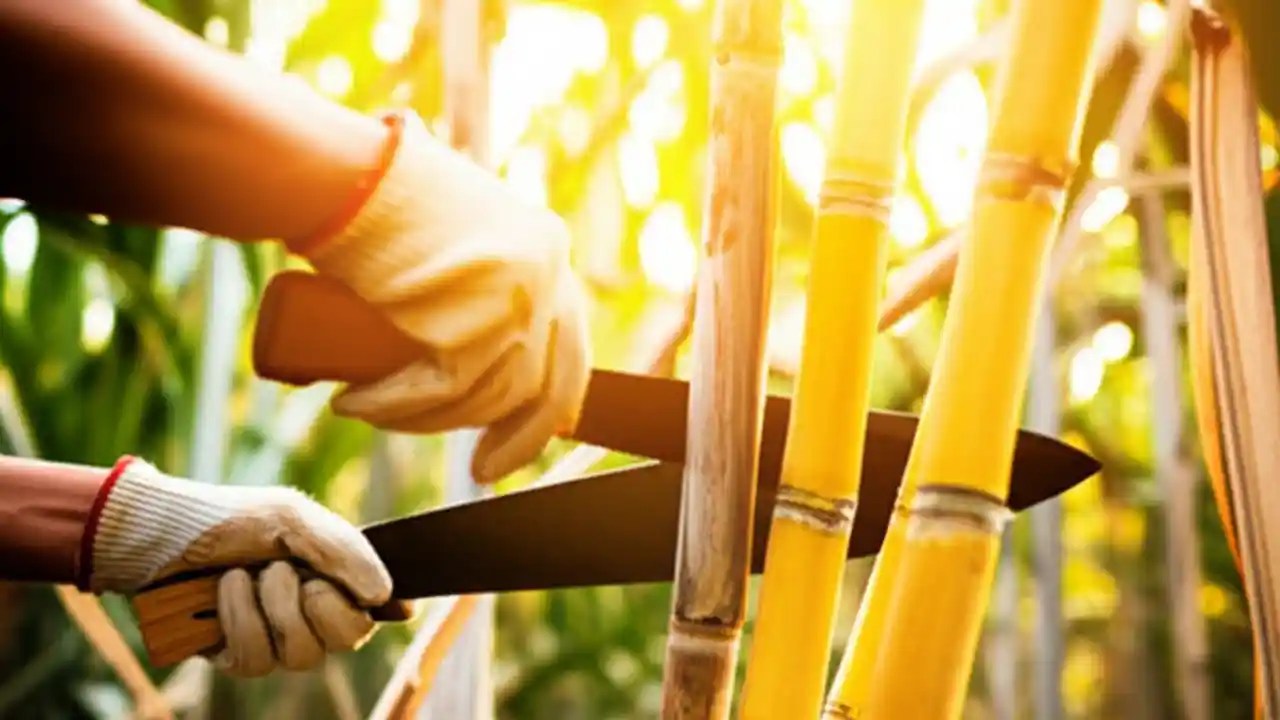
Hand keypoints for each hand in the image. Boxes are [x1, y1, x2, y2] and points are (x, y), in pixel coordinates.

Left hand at [81, 457, 391, 677]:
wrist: (164, 533)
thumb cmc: (232, 519)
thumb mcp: (294, 520)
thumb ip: (345, 552)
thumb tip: (383, 596)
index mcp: (335, 575)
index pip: (379, 606)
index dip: (384, 606)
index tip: (376, 597)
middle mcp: (312, 612)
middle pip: (349, 637)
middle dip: (322, 604)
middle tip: (292, 573)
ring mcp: (277, 639)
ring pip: (304, 655)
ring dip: (273, 608)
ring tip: (248, 575)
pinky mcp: (239, 658)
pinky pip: (258, 660)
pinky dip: (240, 619)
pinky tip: (224, 590)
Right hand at [293, 111, 591, 483]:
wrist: (339, 174)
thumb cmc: (376, 195)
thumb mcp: (455, 228)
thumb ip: (475, 264)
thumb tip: (472, 331)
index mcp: (547, 248)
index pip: (568, 343)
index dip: (549, 398)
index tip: (520, 430)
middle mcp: (545, 275)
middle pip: (546, 383)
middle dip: (519, 438)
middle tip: (484, 471)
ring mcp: (513, 302)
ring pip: (486, 396)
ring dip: (424, 422)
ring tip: (366, 408)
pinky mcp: (468, 324)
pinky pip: (440, 392)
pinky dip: (394, 410)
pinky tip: (357, 406)